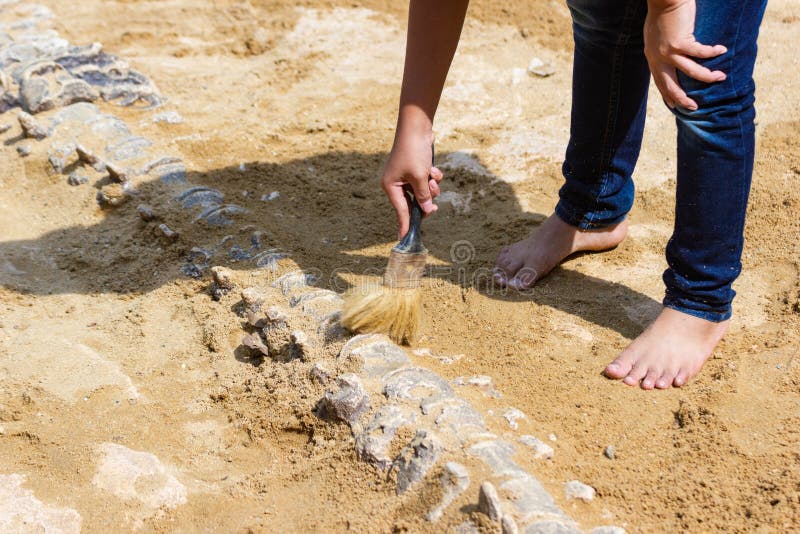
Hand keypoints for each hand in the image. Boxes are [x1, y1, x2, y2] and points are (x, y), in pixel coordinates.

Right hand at [380, 123, 442, 238]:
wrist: (417, 126)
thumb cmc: (413, 151)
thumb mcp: (420, 177)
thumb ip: (424, 196)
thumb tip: (428, 211)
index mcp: (391, 186)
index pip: (401, 211)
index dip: (405, 225)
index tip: (405, 240)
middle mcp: (396, 183)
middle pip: (414, 203)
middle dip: (426, 200)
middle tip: (435, 207)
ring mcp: (406, 176)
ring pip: (423, 192)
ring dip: (432, 187)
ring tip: (433, 177)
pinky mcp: (416, 169)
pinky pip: (426, 181)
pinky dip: (432, 177)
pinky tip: (433, 168)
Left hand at [644, 0, 726, 109]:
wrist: (664, 0)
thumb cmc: (661, 15)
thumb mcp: (656, 38)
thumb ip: (661, 50)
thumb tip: (669, 58)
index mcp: (652, 58)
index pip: (659, 82)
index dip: (667, 95)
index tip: (674, 106)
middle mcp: (658, 58)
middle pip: (671, 86)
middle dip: (683, 99)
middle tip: (694, 107)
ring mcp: (669, 52)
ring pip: (691, 72)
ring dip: (708, 76)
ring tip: (721, 77)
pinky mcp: (680, 43)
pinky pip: (701, 53)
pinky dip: (712, 52)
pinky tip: (722, 50)